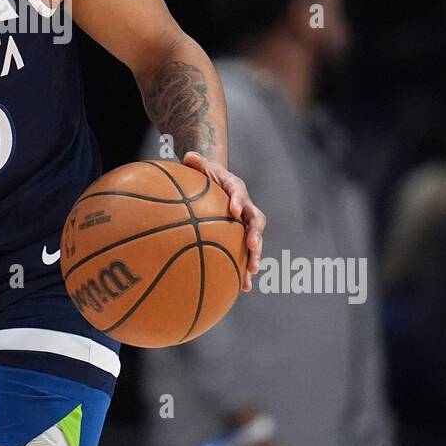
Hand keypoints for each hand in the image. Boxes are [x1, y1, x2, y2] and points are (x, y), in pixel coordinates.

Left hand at [183, 151, 266, 292]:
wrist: (215, 183)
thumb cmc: (205, 175)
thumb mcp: (200, 166)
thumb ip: (196, 162)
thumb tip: (189, 156)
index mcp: (235, 188)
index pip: (239, 192)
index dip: (240, 201)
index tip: (235, 211)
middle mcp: (246, 207)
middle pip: (256, 221)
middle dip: (256, 234)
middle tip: (253, 246)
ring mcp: (245, 224)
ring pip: (255, 241)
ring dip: (255, 256)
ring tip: (252, 272)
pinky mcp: (241, 238)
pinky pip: (245, 254)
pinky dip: (245, 270)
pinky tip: (243, 288)